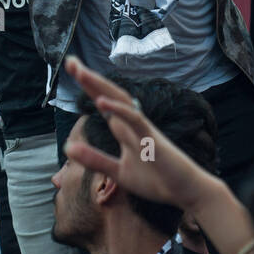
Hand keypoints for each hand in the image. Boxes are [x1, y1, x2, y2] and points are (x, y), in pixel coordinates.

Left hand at [61, 56, 211, 211]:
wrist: (186, 191)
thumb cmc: (157, 180)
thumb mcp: (118, 172)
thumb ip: (95, 159)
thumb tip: (67, 147)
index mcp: (125, 129)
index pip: (103, 101)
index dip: (89, 86)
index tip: (72, 69)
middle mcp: (132, 123)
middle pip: (109, 94)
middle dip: (90, 78)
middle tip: (70, 61)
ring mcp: (143, 129)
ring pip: (121, 100)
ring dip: (101, 86)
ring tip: (81, 72)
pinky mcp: (152, 139)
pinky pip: (135, 120)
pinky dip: (119, 109)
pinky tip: (101, 102)